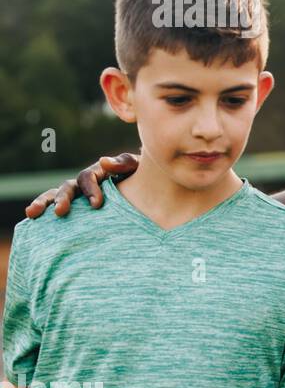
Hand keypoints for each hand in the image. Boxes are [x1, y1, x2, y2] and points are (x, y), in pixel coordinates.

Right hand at [25, 153, 139, 218]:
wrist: (149, 190)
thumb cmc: (142, 176)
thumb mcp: (136, 167)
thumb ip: (124, 163)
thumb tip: (103, 161)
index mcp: (98, 173)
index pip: (86, 178)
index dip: (90, 189)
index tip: (97, 204)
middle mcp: (84, 184)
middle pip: (67, 188)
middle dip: (61, 199)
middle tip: (60, 212)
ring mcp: (79, 197)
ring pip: (56, 197)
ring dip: (43, 204)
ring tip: (31, 213)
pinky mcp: (78, 211)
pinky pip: (60, 212)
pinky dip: (46, 216)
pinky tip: (34, 225)